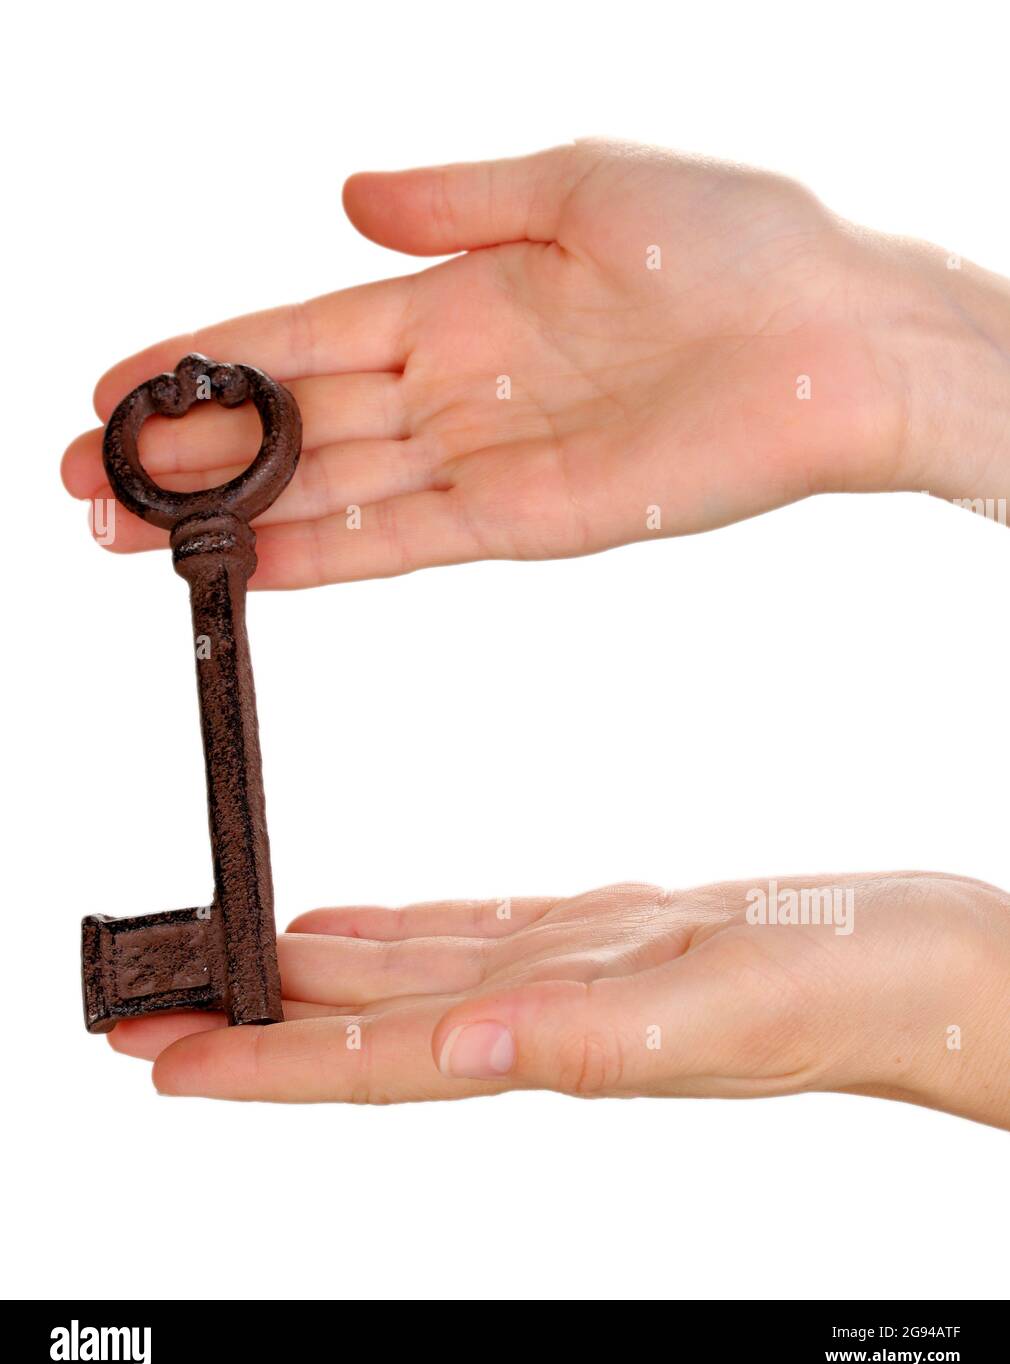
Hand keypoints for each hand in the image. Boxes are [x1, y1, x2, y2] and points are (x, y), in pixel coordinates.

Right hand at [61, 141, 1009, 587]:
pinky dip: (319, 553)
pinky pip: (402, 539)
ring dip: (225, 510)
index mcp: (461, 296)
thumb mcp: (578, 182)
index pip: (302, 331)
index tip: (115, 379)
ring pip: (328, 489)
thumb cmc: (738, 242)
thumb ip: (453, 200)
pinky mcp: (527, 522)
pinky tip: (240, 562)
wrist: (839, 335)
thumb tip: (346, 195)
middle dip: (186, 450)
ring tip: (127, 532)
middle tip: (86, 482)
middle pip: (294, 422)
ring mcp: (486, 458)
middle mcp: (458, 385)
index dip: (205, 354)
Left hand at [109, 872, 1009, 1127]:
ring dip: (315, 976)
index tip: (167, 1062)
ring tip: (234, 959)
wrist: (932, 969)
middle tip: (156, 1002)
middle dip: (253, 1019)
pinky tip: (362, 926)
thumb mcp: (726, 1011)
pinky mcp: (610, 934)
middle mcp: (544, 1014)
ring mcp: (573, 973)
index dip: (264, 1069)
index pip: (373, 1067)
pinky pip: (477, 934)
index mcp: (556, 1041)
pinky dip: (405, 931)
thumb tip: (461, 1052)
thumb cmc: (855, 995)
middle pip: (365, 1024)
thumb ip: (592, 1039)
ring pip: (411, 974)